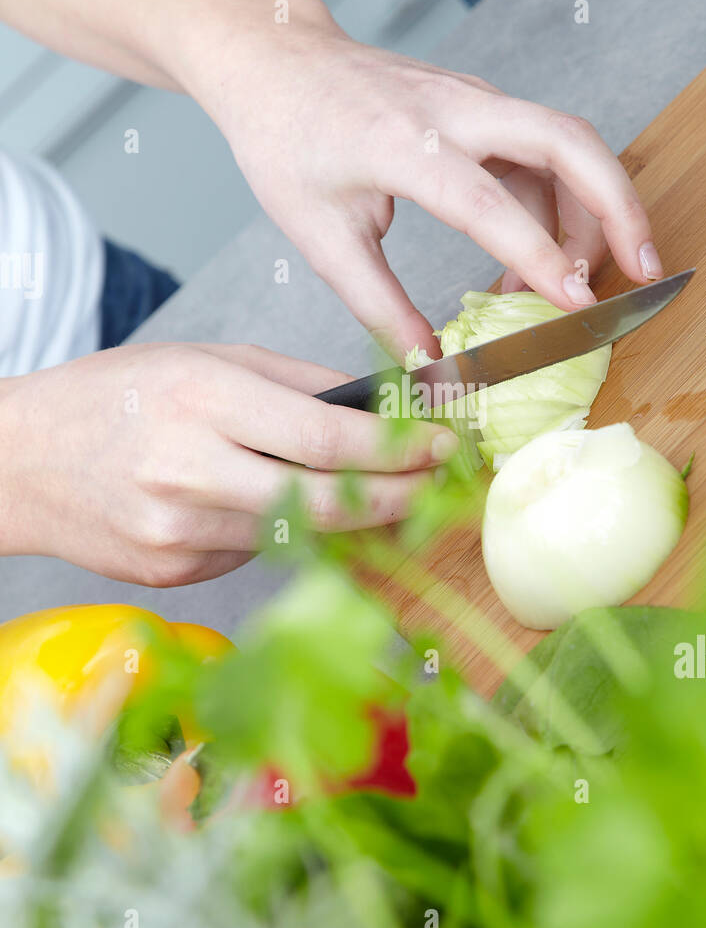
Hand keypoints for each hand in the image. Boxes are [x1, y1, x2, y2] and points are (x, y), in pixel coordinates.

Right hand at [0, 342, 455, 585]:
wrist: (21, 460)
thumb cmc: (114, 396)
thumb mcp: (205, 358)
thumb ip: (295, 381)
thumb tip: (381, 406)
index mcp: (203, 400)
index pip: (327, 438)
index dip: (399, 449)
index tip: (441, 445)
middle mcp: (191, 471)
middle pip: (327, 501)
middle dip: (397, 496)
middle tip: (436, 484)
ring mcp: (180, 531)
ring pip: (299, 535)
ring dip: (351, 518)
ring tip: (384, 495)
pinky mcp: (174, 570)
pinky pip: (255, 553)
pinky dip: (284, 532)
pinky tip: (284, 509)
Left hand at [188, 0, 660, 358]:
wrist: (276, 64)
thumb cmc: (288, 145)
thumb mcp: (321, 236)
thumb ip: (380, 307)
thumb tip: (429, 368)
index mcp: (404, 142)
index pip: (488, 200)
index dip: (539, 255)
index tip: (576, 305)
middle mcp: (454, 110)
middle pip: (567, 141)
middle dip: (619, 207)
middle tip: (647, 271)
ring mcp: (475, 102)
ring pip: (567, 145)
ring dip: (592, 214)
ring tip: (571, 290)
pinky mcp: (483, 108)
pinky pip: (544, 152)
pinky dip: (558, 206)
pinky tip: (534, 261)